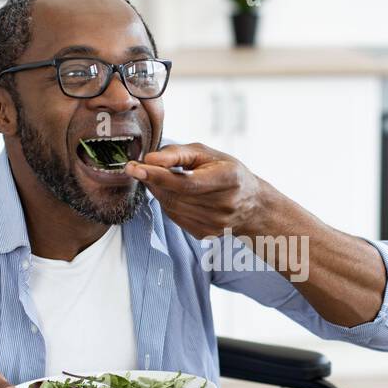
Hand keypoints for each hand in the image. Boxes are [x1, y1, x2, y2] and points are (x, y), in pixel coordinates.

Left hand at [125, 142, 266, 239]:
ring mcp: (215, 224)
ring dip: (158, 192)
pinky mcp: (206, 234)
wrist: (252, 205)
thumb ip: (178, 153)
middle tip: (137, 168)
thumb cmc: (227, 172)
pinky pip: (175, 218)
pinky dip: (168, 204)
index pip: (185, 182)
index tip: (134, 167)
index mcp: (228, 179)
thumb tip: (149, 159)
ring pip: (172, 208)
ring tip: (158, 178)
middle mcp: (224, 205)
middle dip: (152, 181)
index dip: (158, 176)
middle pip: (175, 196)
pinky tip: (173, 194)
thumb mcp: (208, 154)